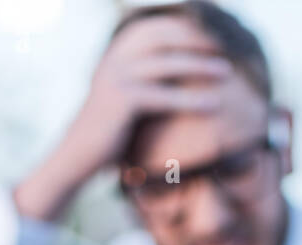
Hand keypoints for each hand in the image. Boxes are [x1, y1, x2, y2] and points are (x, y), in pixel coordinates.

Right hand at [14, 15, 230, 221]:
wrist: (76, 159)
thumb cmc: (106, 136)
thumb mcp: (126, 103)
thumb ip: (147, 85)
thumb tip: (181, 78)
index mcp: (115, 55)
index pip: (154, 29)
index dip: (184, 28)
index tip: (211, 37)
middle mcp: (115, 60)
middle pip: (164, 37)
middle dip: (196, 39)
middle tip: (223, 48)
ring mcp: (117, 78)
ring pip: (168, 64)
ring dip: (200, 65)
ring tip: (226, 71)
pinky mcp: (122, 101)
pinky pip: (165, 97)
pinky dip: (192, 100)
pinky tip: (214, 105)